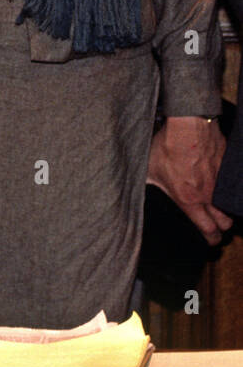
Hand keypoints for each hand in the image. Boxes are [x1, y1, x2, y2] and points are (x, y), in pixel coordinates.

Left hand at [147, 116, 232, 244]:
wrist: (189, 127)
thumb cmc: (167, 147)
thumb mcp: (150, 169)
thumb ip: (150, 184)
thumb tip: (133, 191)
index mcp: (189, 200)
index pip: (208, 230)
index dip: (211, 238)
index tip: (210, 239)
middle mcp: (210, 195)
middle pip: (226, 223)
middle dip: (221, 227)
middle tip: (215, 224)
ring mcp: (222, 182)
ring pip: (233, 206)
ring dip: (227, 209)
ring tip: (219, 207)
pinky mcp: (229, 169)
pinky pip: (234, 185)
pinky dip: (230, 188)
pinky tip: (222, 185)